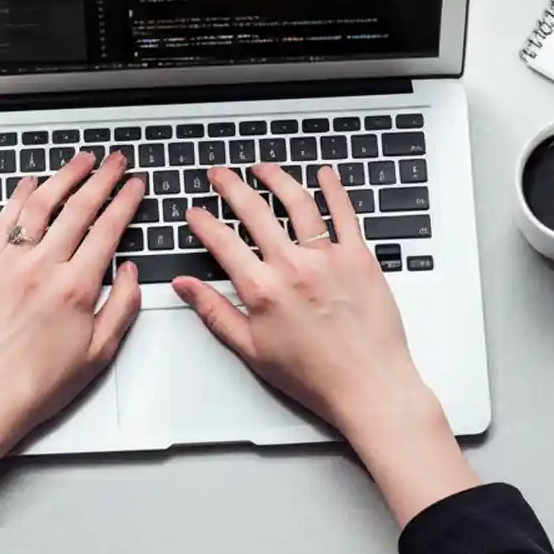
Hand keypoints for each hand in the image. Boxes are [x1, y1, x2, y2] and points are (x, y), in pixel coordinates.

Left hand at [0, 151, 143, 519]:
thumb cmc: (37, 385)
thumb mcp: (98, 354)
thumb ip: (122, 307)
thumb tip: (133, 274)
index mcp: (77, 288)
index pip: (109, 229)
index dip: (126, 201)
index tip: (135, 185)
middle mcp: (43, 268)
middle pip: (79, 208)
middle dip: (102, 178)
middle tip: (115, 161)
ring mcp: (10, 264)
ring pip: (41, 205)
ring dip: (64, 177)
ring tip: (81, 161)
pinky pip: (4, 221)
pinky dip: (19, 197)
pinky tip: (30, 184)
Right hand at [172, 164, 421, 432]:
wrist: (368, 386)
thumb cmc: (313, 375)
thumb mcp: (251, 349)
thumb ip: (214, 311)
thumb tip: (185, 287)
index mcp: (262, 290)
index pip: (222, 241)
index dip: (202, 222)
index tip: (195, 212)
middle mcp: (292, 267)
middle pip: (254, 211)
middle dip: (230, 186)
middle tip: (219, 174)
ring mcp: (328, 258)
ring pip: (297, 202)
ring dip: (276, 178)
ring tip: (263, 168)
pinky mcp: (359, 258)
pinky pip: (345, 213)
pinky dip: (334, 189)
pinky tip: (324, 174)